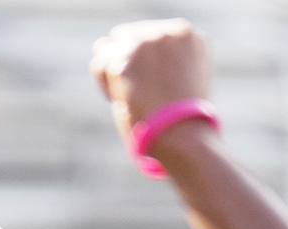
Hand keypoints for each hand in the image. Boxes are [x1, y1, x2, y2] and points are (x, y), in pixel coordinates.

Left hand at [89, 18, 211, 142]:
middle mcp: (168, 33)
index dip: (144, 61)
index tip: (150, 85)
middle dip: (127, 63)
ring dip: (112, 72)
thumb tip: (121, 56)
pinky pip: (100, 64)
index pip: (149, 34)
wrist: (183, 136)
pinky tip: (120, 102)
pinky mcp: (127, 58)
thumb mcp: (182, 82)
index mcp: (187, 35)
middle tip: (135, 93)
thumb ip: (164, 62)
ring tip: (126, 97)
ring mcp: (147, 42)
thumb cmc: (181, 121)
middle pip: (127, 36)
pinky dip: (104, 85)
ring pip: (110, 48)